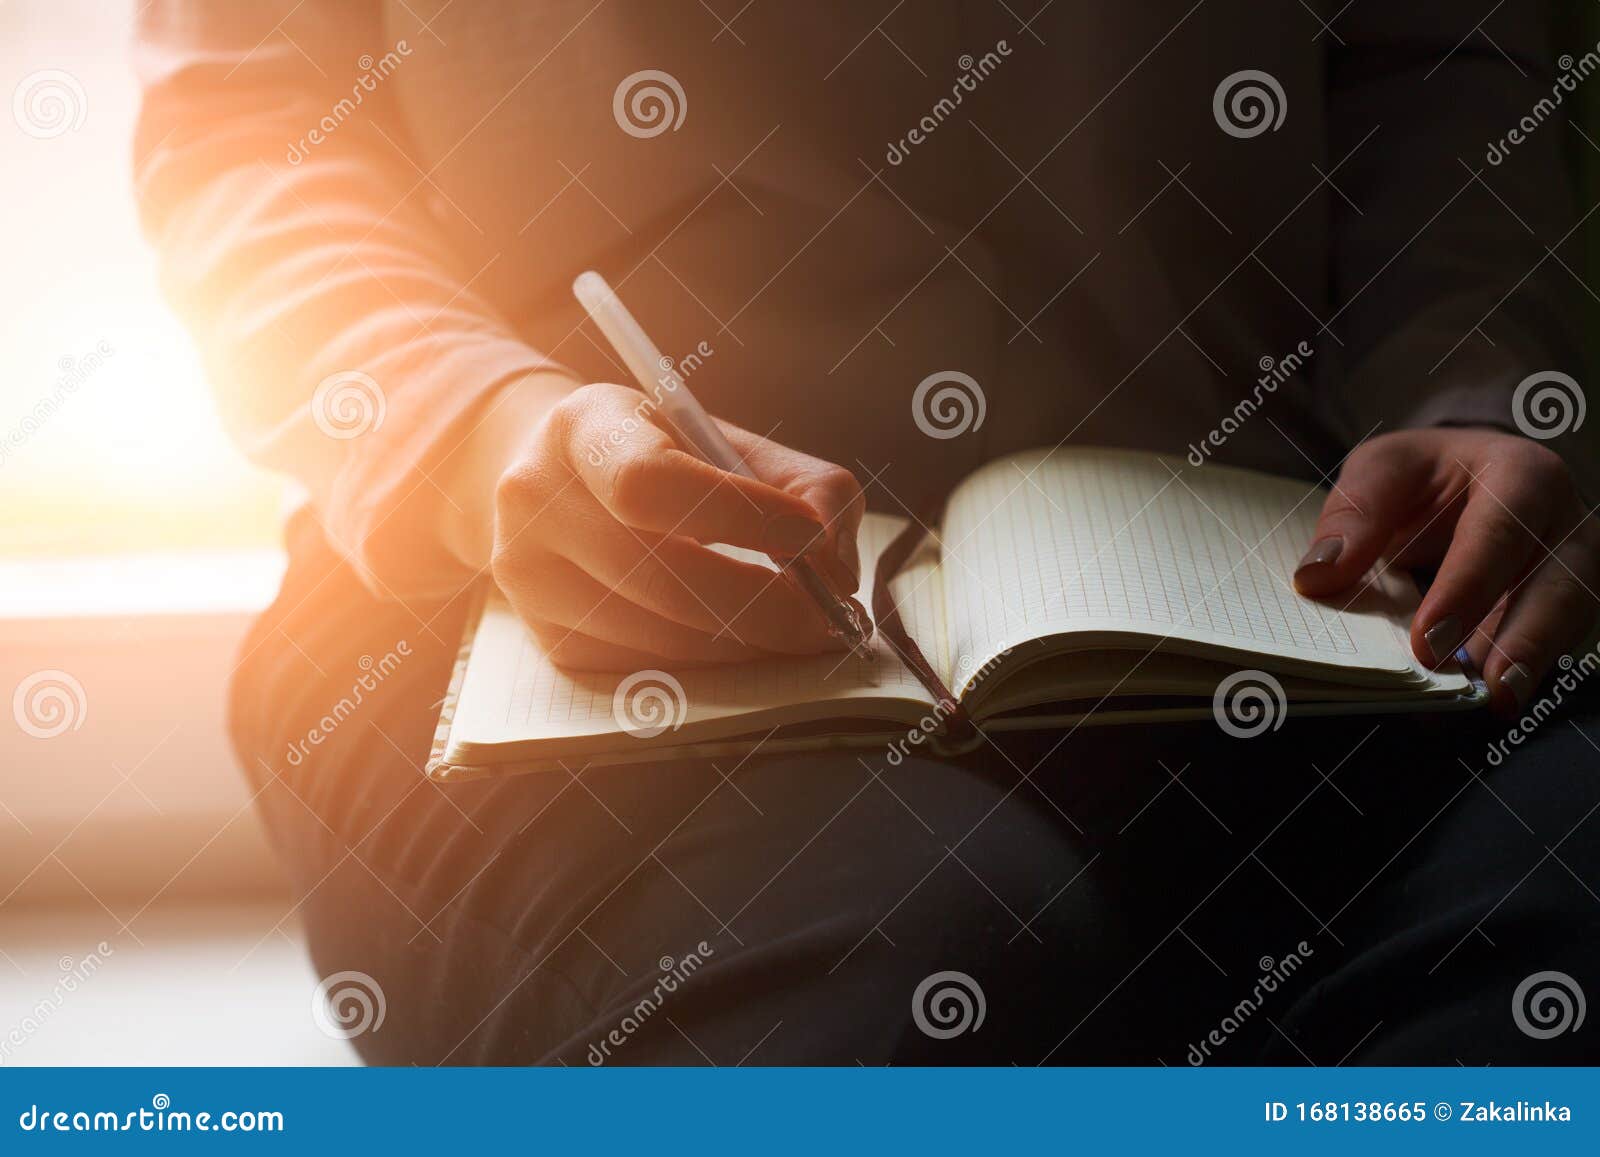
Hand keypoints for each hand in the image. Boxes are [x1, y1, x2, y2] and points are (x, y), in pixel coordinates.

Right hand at [485, 381, 864, 669]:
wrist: (556, 482)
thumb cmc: (661, 457)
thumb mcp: (725, 441)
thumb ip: (802, 486)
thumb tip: (836, 569)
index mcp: (586, 428)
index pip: (650, 482)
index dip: (739, 516)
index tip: (810, 539)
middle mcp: (537, 499)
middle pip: (656, 574)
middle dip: (762, 605)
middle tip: (827, 619)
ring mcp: (528, 576)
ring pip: (655, 636)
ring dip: (743, 646)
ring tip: (796, 632)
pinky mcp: (546, 639)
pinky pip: (643, 670)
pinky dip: (707, 665)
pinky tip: (739, 644)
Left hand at [1293, 427, 1598, 713]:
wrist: (1463, 480)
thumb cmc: (1425, 475)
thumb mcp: (1382, 470)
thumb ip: (1355, 513)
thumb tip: (1318, 575)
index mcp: (1523, 476)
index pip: (1501, 534)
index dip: (1467, 589)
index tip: (1427, 643)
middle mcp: (1563, 525)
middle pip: (1559, 588)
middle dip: (1523, 642)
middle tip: (1483, 691)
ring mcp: (1570, 572)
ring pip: (1564, 624)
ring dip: (1527, 668)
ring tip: (1486, 706)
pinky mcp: (1560, 610)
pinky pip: (1546, 647)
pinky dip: (1512, 673)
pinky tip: (1476, 702)